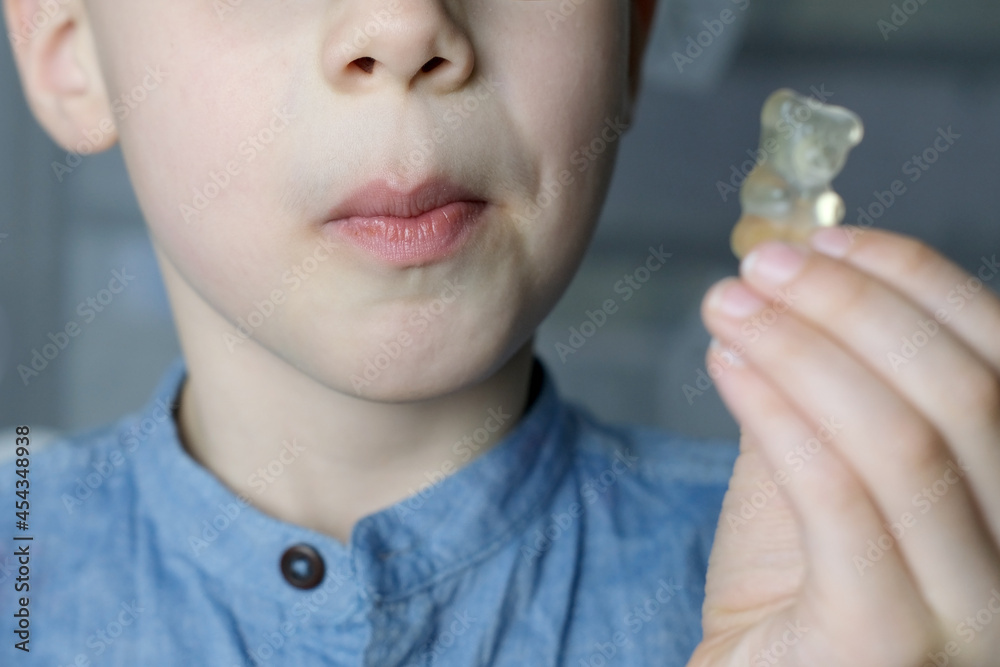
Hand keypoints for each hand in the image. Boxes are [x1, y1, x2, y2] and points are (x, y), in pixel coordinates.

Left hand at [689, 226, 999, 665]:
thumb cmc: (798, 594)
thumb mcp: (837, 476)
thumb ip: (840, 396)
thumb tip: (804, 283)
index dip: (919, 282)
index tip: (827, 239)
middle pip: (966, 391)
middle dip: (854, 304)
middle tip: (761, 266)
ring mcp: (978, 617)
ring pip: (905, 439)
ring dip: (804, 347)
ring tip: (728, 304)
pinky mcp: (892, 643)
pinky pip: (838, 497)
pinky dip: (779, 410)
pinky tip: (725, 363)